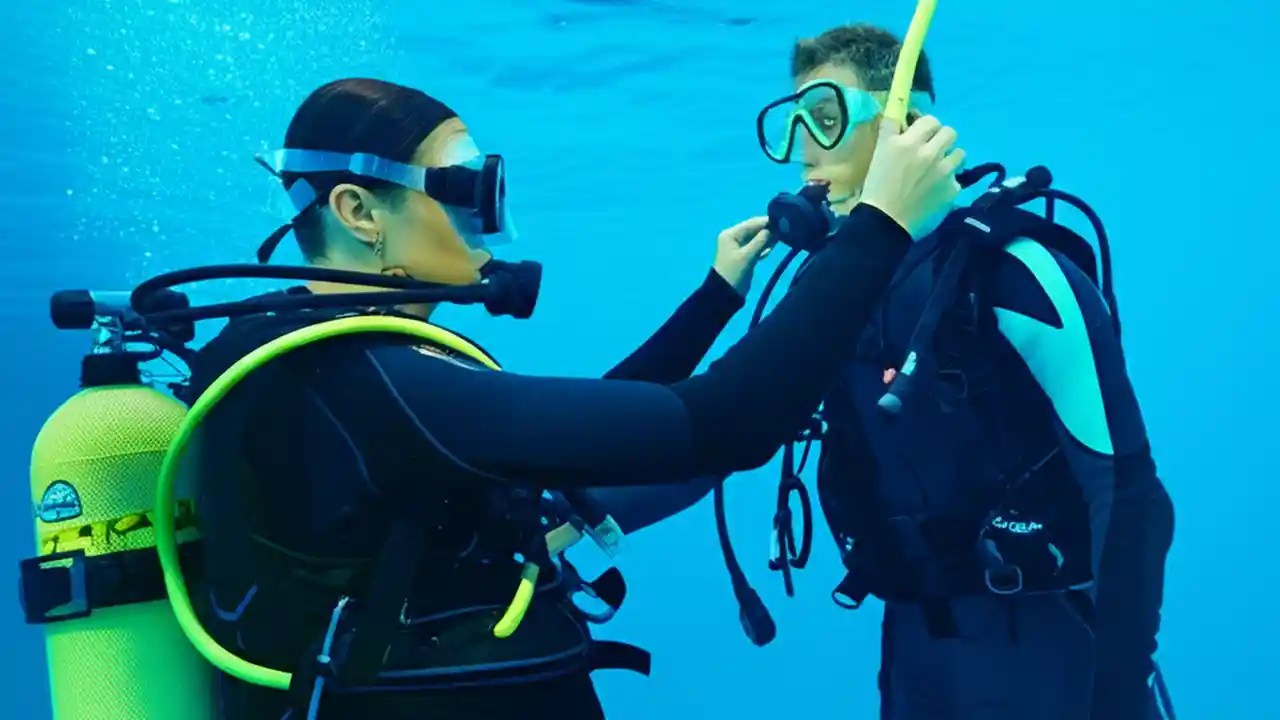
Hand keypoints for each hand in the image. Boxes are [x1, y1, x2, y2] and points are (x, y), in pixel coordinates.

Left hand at [713, 216, 775, 295]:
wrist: (726, 293)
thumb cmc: (734, 272)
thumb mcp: (747, 256)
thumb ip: (760, 241)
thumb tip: (773, 229)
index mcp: (731, 234)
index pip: (751, 223)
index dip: (766, 222)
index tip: (782, 221)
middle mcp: (734, 237)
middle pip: (754, 230)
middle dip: (768, 230)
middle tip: (785, 229)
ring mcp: (739, 247)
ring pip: (757, 239)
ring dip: (768, 238)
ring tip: (782, 237)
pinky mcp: (745, 256)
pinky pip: (757, 248)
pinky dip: (764, 247)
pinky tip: (773, 247)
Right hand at [859, 115, 965, 239]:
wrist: (885, 223)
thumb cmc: (876, 188)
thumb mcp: (879, 153)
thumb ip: (890, 130)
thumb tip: (896, 110)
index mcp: (909, 142)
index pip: (930, 120)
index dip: (927, 127)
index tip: (923, 135)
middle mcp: (930, 153)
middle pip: (950, 133)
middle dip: (942, 140)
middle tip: (933, 151)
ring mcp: (944, 172)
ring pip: (960, 154)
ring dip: (951, 159)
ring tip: (940, 170)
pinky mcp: (952, 190)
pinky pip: (957, 179)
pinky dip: (948, 184)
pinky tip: (937, 192)